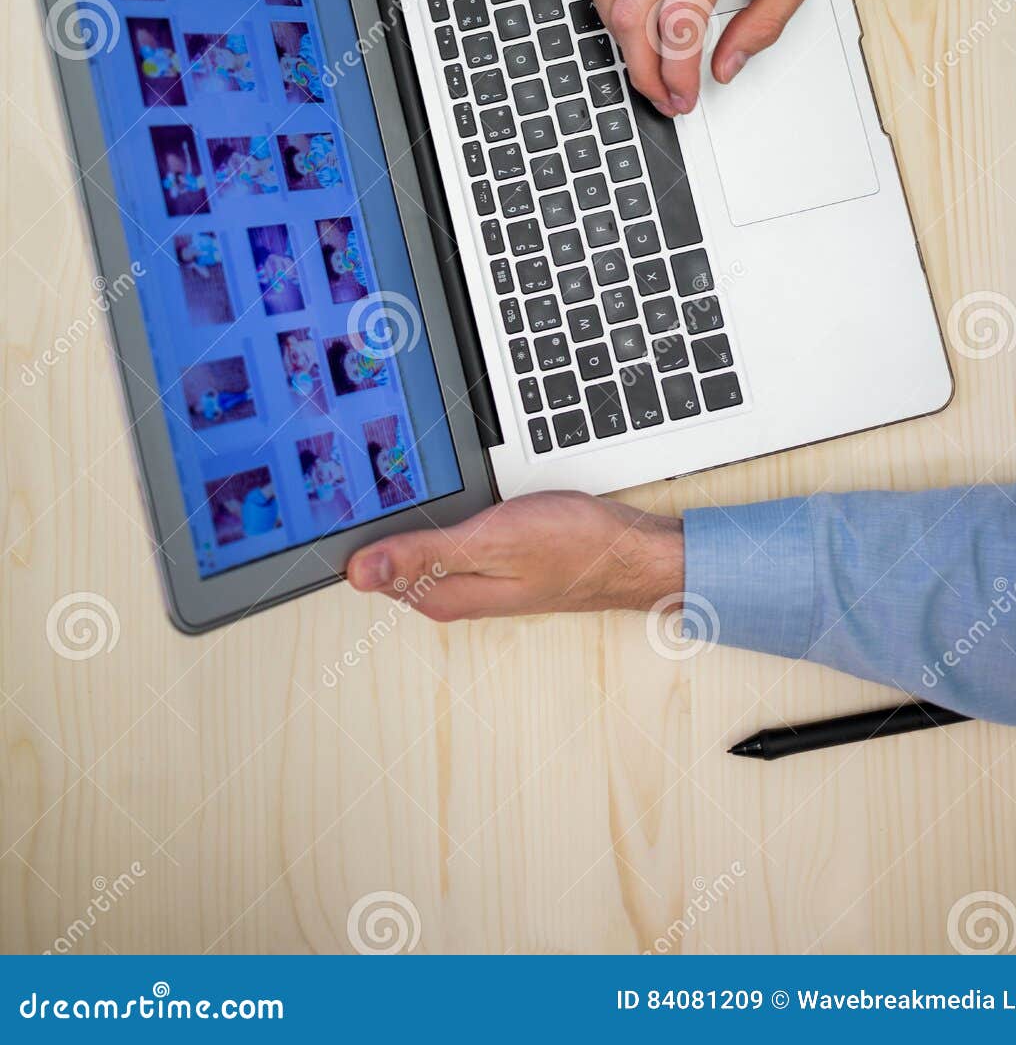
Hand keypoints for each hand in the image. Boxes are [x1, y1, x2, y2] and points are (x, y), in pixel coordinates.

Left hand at [347, 492, 682, 622]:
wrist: (629, 553)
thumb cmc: (572, 547)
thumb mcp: (491, 543)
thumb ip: (423, 556)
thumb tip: (358, 571)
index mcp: (442, 593)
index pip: (369, 574)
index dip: (344, 542)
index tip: (321, 510)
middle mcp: (453, 591)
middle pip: (388, 563)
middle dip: (362, 532)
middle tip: (334, 488)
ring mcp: (473, 576)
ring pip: (414, 551)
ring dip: (394, 525)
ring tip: (365, 487)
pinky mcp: (491, 559)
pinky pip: (441, 542)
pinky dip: (427, 520)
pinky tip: (425, 498)